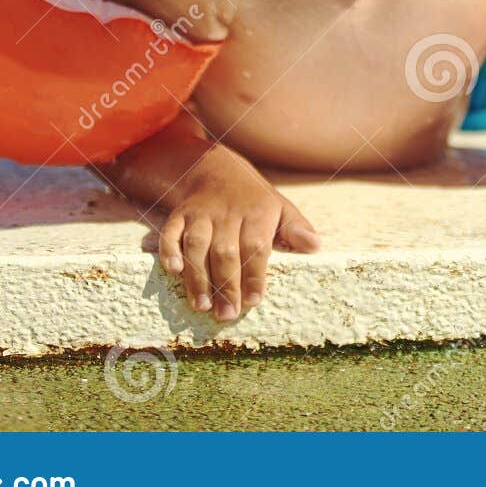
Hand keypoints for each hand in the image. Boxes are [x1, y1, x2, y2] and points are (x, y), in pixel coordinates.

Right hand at [156, 150, 320, 320]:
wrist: (218, 171)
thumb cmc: (255, 201)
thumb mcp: (281, 208)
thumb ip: (296, 228)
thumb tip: (315, 245)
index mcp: (257, 212)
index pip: (256, 246)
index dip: (254, 274)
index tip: (254, 301)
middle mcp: (228, 213)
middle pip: (225, 251)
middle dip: (226, 285)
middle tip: (227, 315)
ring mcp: (201, 214)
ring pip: (197, 245)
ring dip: (198, 276)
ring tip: (202, 305)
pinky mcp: (179, 215)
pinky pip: (171, 232)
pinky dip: (170, 250)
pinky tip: (173, 270)